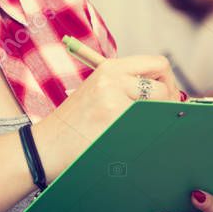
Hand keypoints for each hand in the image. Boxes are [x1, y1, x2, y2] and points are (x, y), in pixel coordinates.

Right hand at [33, 55, 179, 181]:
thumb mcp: (98, 90)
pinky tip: (132, 142)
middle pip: (162, 88)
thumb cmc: (74, 123)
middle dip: (167, 104)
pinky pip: (145, 130)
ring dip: (156, 122)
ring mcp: (113, 104)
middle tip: (160, 118)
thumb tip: (168, 92)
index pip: (158, 64)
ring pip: (157, 111)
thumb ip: (128, 85)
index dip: (168, 81)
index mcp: (110, 68)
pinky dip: (145, 138)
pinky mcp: (113, 126)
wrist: (44, 147)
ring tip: (142, 130)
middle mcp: (112, 80)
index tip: (166, 96)